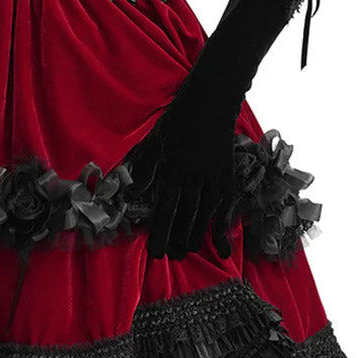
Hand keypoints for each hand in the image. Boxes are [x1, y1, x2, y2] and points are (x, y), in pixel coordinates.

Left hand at [126, 87, 239, 260]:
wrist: (212, 100)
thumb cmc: (179, 118)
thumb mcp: (155, 139)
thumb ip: (144, 167)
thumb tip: (129, 193)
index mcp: (172, 167)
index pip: (165, 206)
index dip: (161, 230)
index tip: (155, 250)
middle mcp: (193, 175)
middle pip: (184, 215)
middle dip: (176, 239)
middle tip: (170, 257)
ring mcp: (212, 177)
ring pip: (204, 214)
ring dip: (195, 236)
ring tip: (187, 253)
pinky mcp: (228, 176)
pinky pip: (225, 207)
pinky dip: (224, 228)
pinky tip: (222, 248)